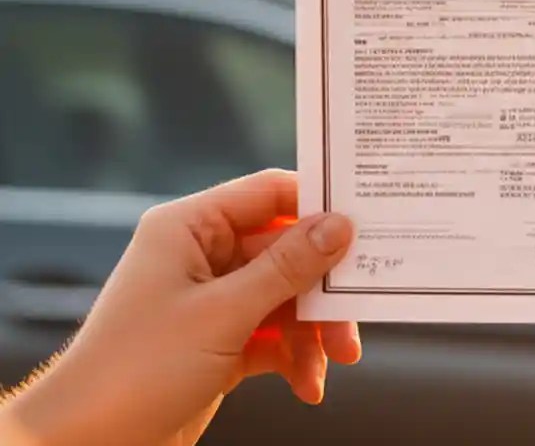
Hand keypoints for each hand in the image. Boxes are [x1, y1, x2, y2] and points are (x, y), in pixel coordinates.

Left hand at [0, 170, 358, 445]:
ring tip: (328, 364)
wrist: (89, 444)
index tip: (364, 226)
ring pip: (287, 297)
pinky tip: (306, 383)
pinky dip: (295, 357)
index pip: (268, 194)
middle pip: (287, 252)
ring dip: (313, 332)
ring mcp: (212, 300)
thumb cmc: (135, 369)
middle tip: (352, 317)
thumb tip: (338, 226)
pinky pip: (275, 335)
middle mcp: (201, 256)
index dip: (317, 206)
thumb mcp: (224, 314)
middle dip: (322, 290)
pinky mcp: (221, 340)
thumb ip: (287, 267)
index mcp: (189, 228)